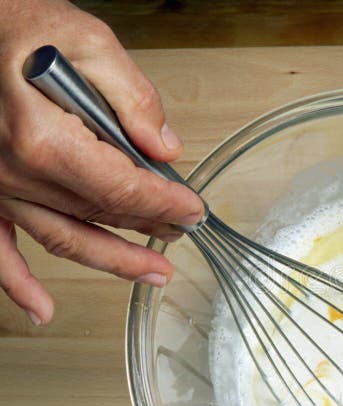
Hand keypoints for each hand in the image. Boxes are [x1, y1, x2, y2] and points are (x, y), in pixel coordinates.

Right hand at [0, 0, 204, 324]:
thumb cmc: (15, 25)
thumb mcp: (88, 41)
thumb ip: (133, 98)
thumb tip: (164, 147)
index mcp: (43, 138)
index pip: (124, 188)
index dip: (166, 203)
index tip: (194, 210)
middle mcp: (14, 170)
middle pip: (100, 214)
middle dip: (149, 227)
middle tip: (183, 234)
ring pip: (63, 237)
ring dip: (111, 261)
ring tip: (152, 274)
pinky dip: (17, 283)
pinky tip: (40, 310)